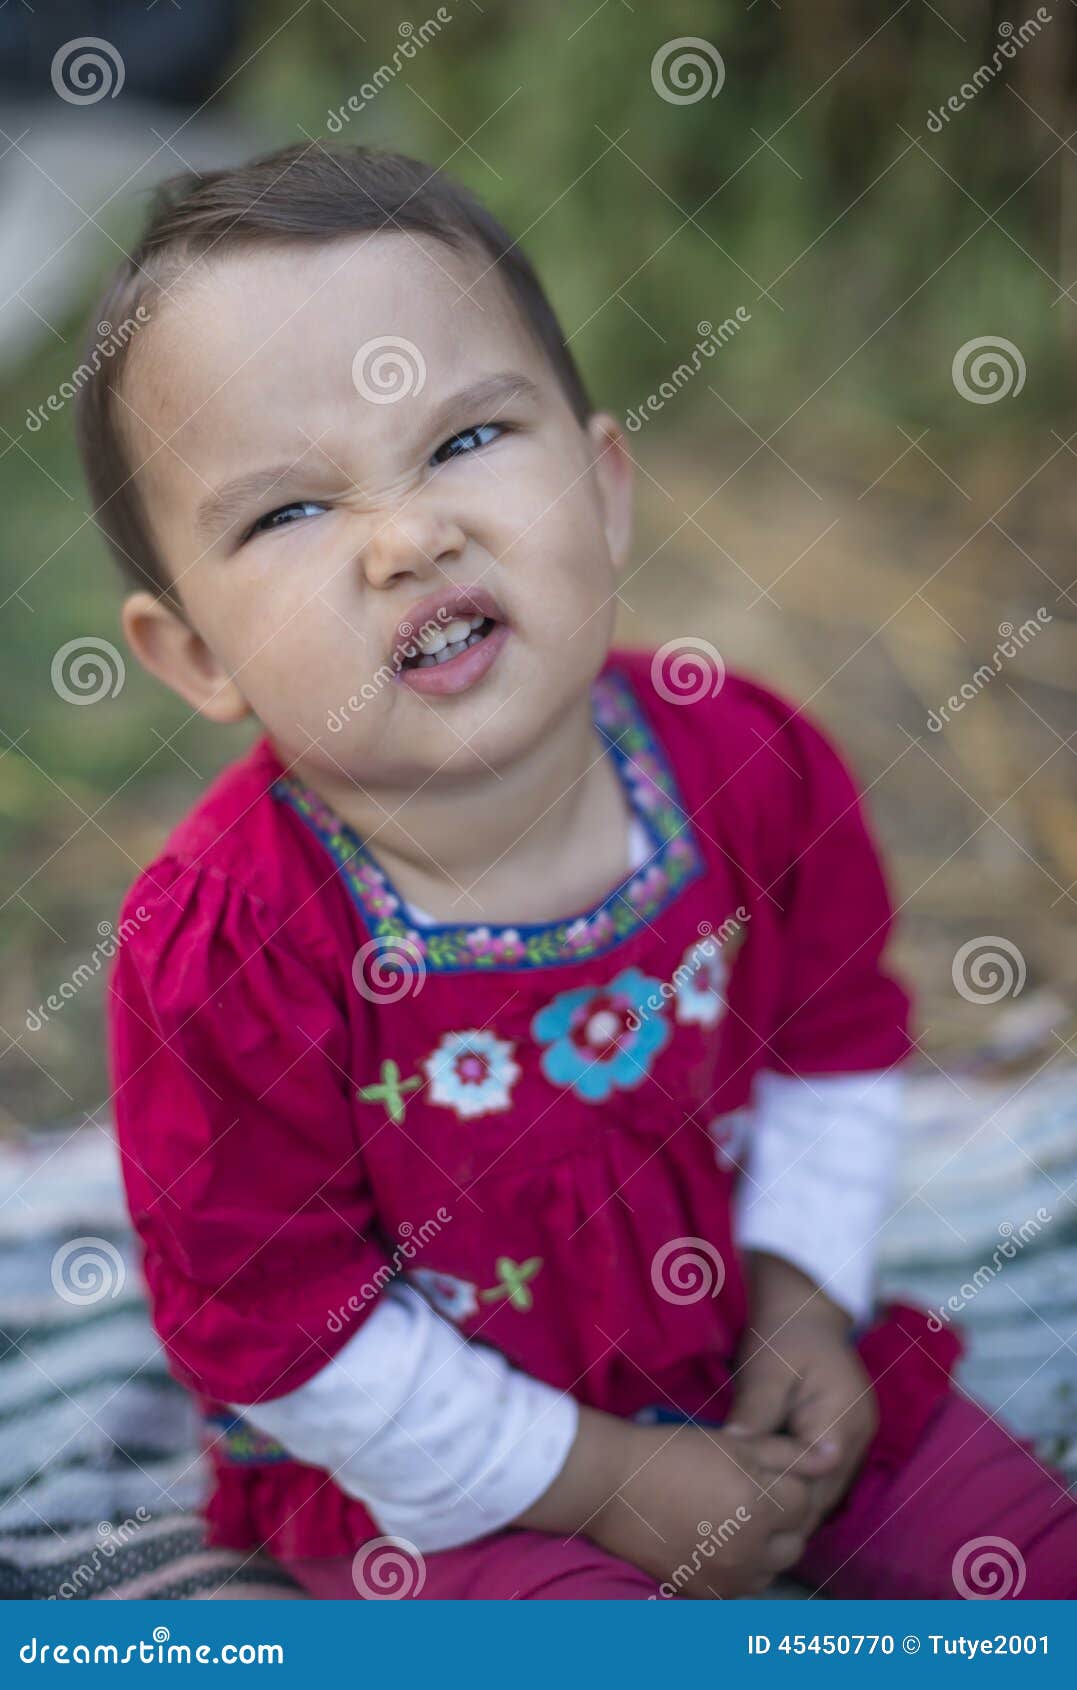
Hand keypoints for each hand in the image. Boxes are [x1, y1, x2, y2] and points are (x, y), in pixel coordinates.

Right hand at [518, 1405, 829, 1597]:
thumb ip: (787, 1452)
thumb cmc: (671, 1453)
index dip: (788, 1482)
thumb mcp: (732, 1442)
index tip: (764, 1470)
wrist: (610, 1487)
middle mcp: (749, 1551)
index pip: (805, 1501)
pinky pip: (745, 1586)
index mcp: (757, 1506)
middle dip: (785, 1517)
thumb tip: (836, 1455)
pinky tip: (720, 1540)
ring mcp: (727, 1578)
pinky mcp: (706, 1595)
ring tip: (736, 1517)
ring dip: (767, 1545)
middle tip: (754, 1493)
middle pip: (796, 1540)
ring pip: (774, 1567)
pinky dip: (743, 1566)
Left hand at [727, 1253, 877, 1530]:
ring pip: (825, 1493)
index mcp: (843, 1418)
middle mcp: (858, 1438)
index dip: (781, 1494)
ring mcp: (855, 1443)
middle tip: (741, 1525)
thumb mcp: (766, 1368)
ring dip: (793, 1505)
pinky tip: (767, 1498)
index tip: (743, 1504)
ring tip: (750, 1520)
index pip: (815, 1476)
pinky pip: (822, 1480)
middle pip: (823, 1493)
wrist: (804, 1313)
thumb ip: (755, 1410)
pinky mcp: (843, 1444)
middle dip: (786, 1509)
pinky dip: (798, 1491)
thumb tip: (733, 1448)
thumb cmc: (784, 1337)